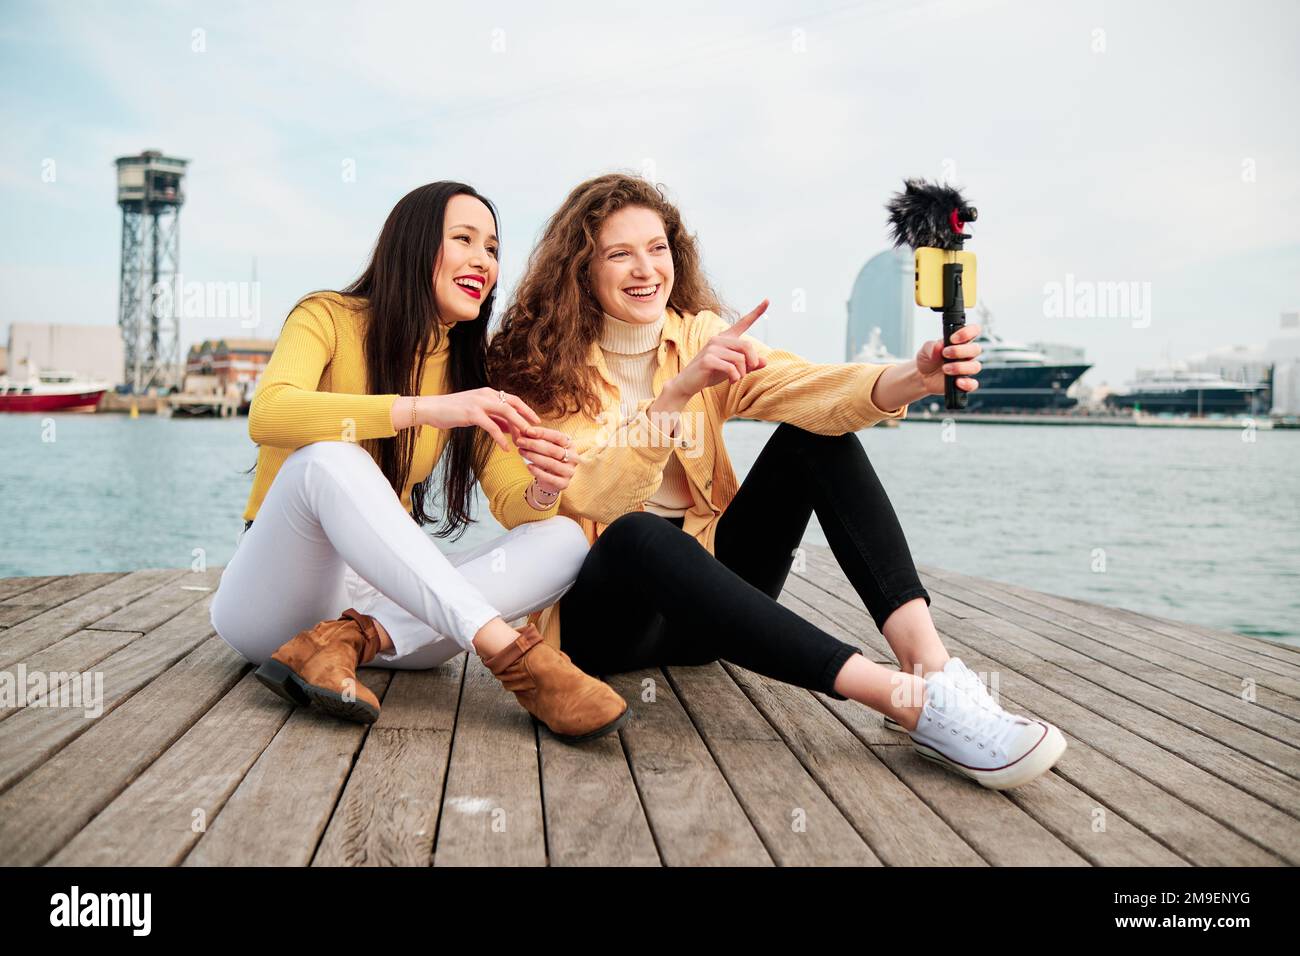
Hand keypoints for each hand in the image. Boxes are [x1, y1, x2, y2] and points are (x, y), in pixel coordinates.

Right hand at [418, 388, 540, 452]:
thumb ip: (494, 418)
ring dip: (518, 427)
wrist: (431, 409)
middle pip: (513, 404)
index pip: (513, 399)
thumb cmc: (453, 411)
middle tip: (536, 431)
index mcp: (488, 393)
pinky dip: (501, 438)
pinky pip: (492, 426)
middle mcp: (486, 394)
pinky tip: (506, 448)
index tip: (536, 421)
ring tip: (524, 441)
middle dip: (527, 417)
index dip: (526, 409)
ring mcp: (479, 402)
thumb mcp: (476, 413)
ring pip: (506, 413)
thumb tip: (510, 427)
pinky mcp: (472, 413)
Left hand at [512, 425, 576, 495]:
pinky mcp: (564, 484)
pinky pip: (550, 478)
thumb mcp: (544, 447)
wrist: (551, 480)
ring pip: (551, 463)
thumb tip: (522, 429)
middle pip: (553, 450)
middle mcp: (573, 458)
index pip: (557, 436)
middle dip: (534, 444)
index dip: (543, 433)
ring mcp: (569, 471)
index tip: (528, 431)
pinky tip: (528, 466)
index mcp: (570, 445)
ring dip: (534, 456)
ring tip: (520, 451)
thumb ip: (536, 438)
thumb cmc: (547, 458)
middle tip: (520, 441)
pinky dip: (538, 472)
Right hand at [664, 299, 769, 400]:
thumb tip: (765, 361)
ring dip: (742, 373)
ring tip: (735, 378)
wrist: (688, 383)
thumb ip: (749, 365)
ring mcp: (711, 348)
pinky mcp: (707, 359)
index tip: (767, 300)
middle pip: (747, 346)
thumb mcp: (733, 368)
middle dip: (752, 362)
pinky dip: (735, 377)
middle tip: (747, 372)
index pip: (743, 322)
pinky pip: (731, 368)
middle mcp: (718, 339)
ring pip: (740, 359)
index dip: (756, 312)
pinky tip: (731, 381)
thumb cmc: (711, 374)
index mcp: (725, 338)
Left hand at [916, 323, 981, 395]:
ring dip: (960, 367)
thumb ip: (931, 346)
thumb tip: (938, 346)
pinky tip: (957, 382)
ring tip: (945, 369)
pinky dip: (967, 383)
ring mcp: (966, 368)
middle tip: (945, 354)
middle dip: (960, 351)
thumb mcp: (925, 349)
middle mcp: (966, 354)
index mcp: (960, 341)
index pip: (973, 331)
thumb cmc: (928, 359)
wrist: (922, 377)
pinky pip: (973, 384)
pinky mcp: (964, 382)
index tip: (953, 338)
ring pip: (975, 366)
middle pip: (976, 349)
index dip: (967, 332)